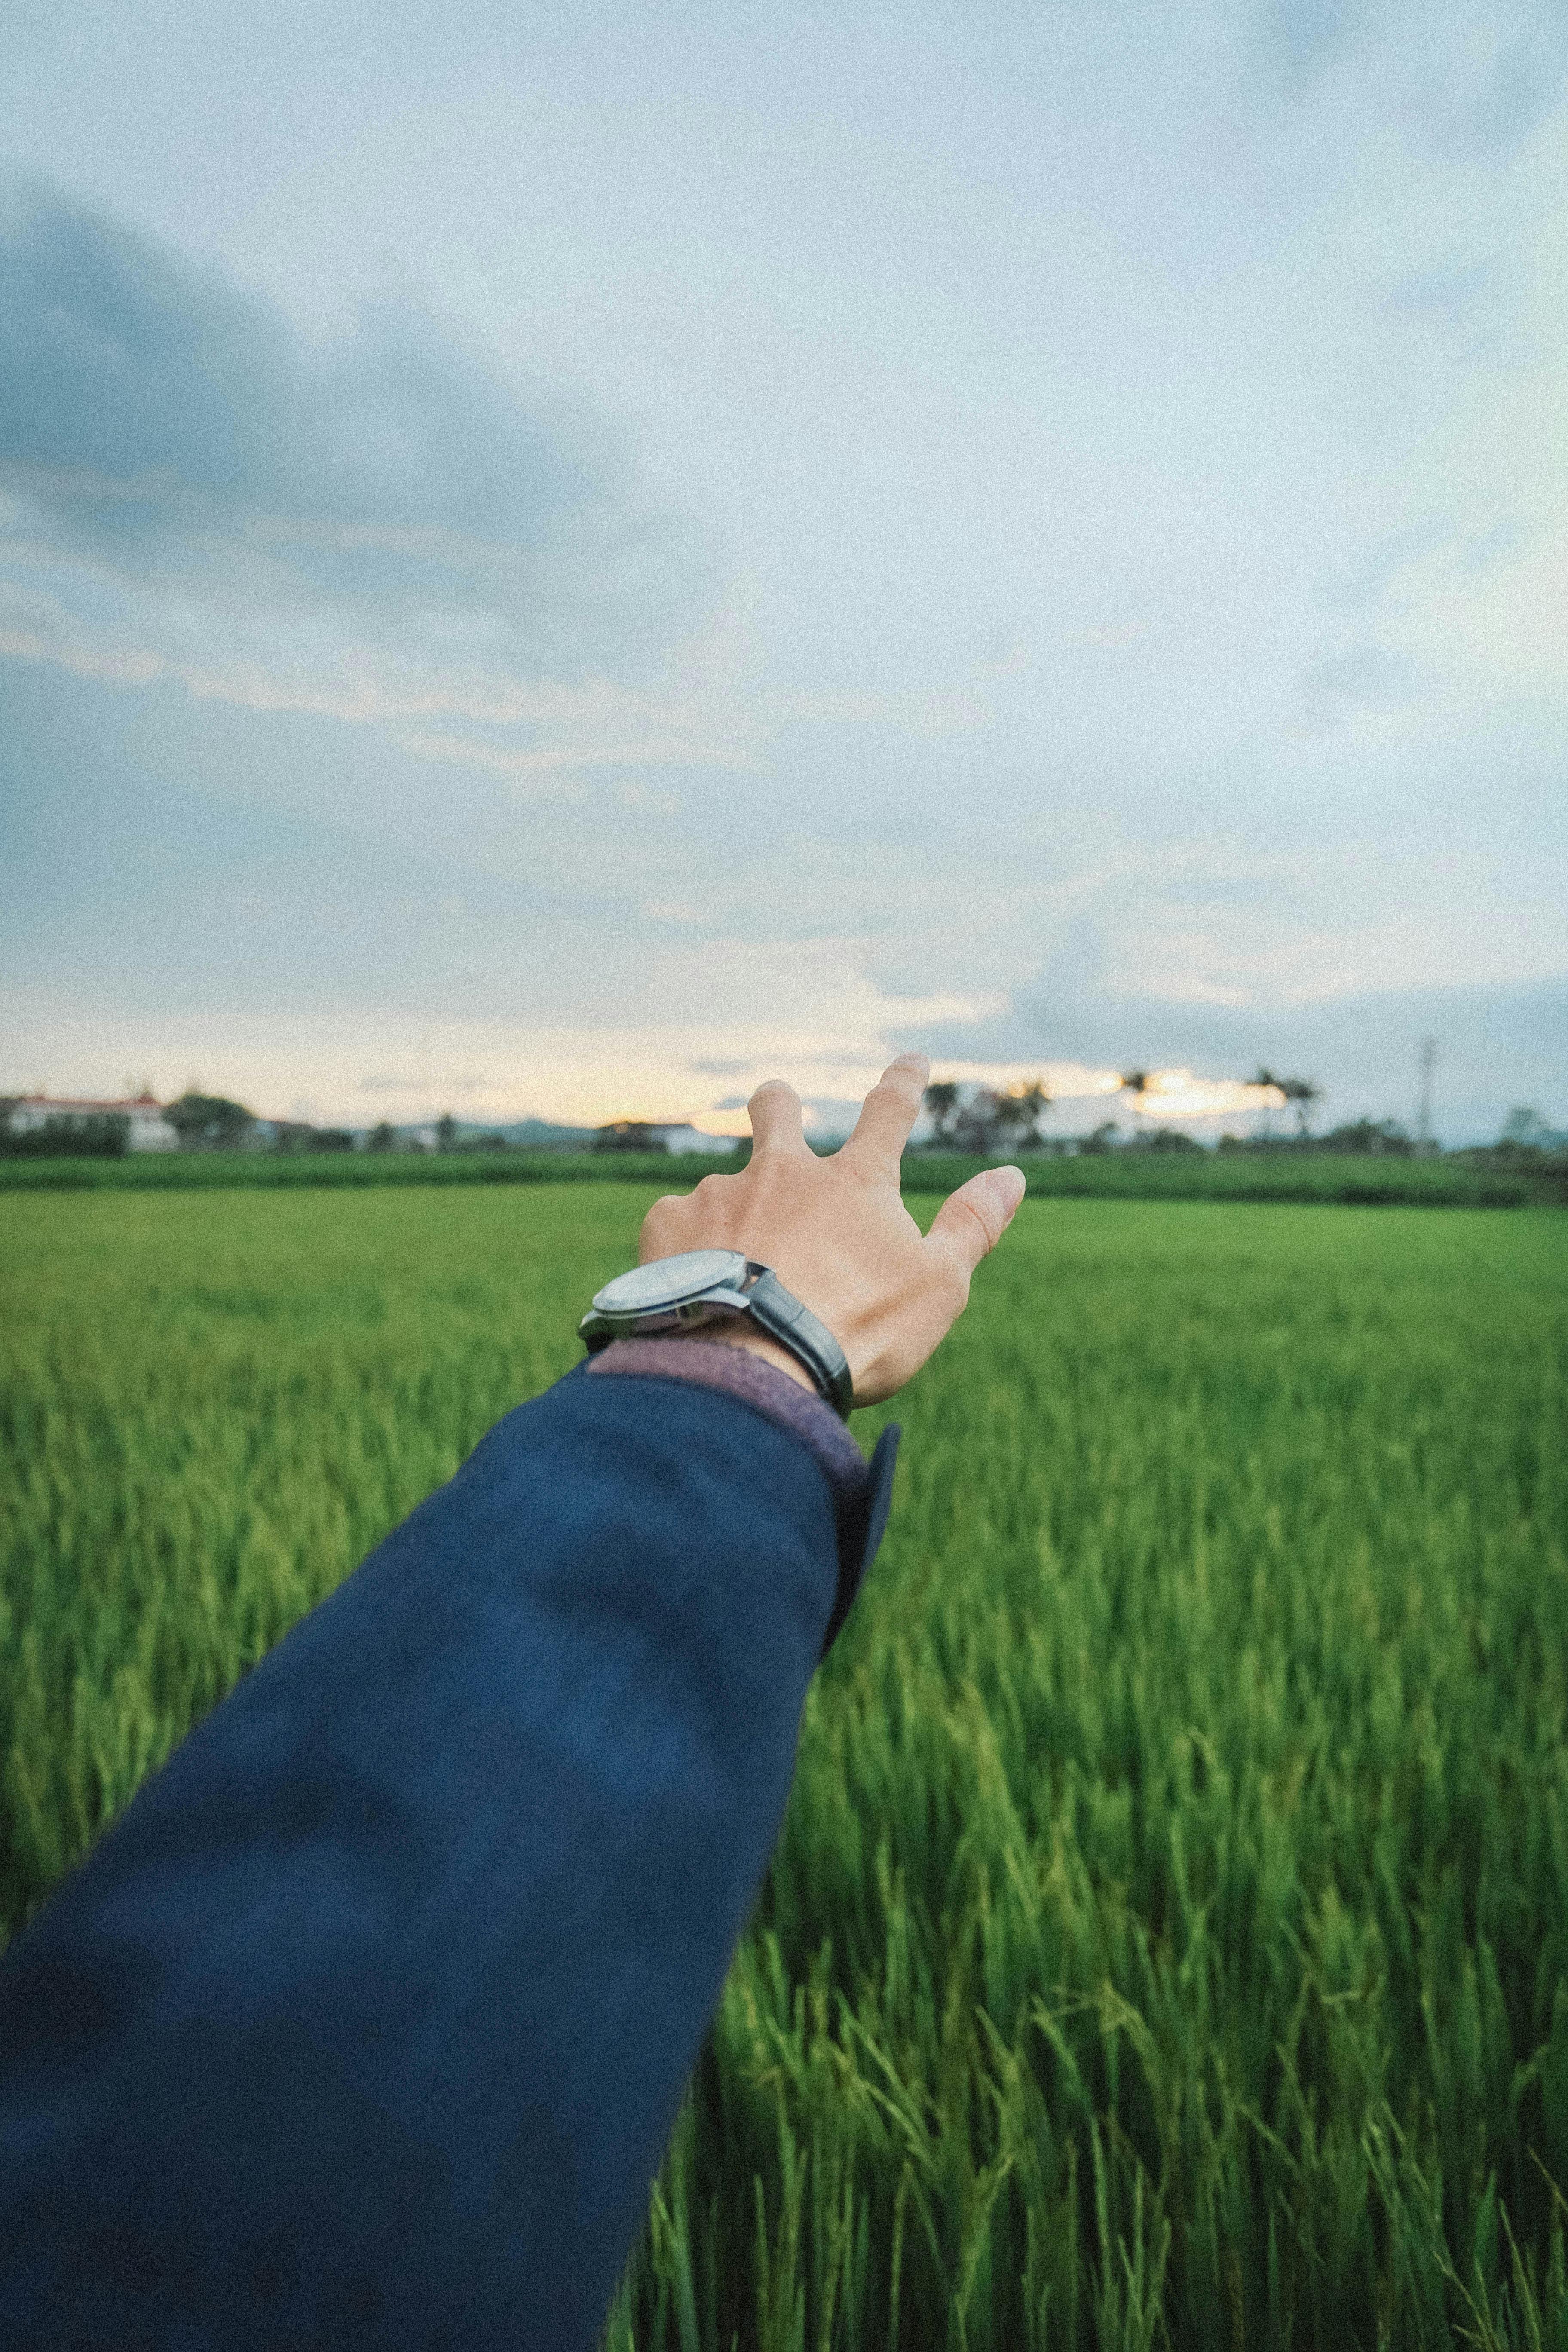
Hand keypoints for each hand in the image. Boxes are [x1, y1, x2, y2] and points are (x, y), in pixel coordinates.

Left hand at [637, 1054, 1026, 1405]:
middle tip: (775, 1100)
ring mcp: (723, 1193)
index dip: (903, 1085)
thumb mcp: (938, 1284)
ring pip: (723, 1182)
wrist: (751, 1366)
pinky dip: (685, 1246)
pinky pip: (675, 1222)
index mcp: (855, 1183)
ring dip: (731, 1207)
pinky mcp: (669, 1225)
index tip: (910, 1061)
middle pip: (778, 1114)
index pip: (888, 1115)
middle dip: (779, 1104)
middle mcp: (785, 1173)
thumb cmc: (857, 1331)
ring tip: (733, 1260)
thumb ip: (972, 1225)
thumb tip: (1012, 1176)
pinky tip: (691, 1280)